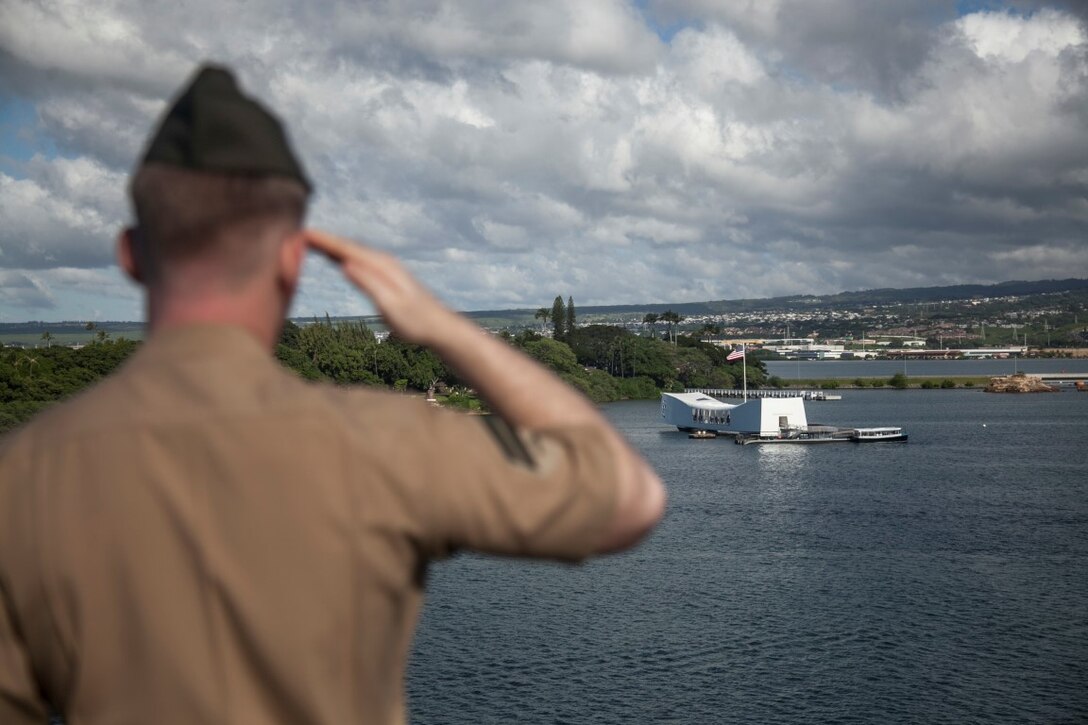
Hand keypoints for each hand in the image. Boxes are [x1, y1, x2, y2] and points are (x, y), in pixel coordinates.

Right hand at [304, 229, 459, 344]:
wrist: (439, 327)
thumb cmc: (416, 322)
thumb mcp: (390, 306)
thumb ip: (369, 284)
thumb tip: (346, 264)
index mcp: (381, 267)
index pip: (347, 249)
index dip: (324, 240)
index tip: (302, 232)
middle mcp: (383, 262)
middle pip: (347, 247)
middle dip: (322, 240)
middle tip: (295, 234)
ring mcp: (385, 268)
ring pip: (352, 252)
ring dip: (330, 246)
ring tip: (308, 240)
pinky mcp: (385, 277)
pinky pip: (358, 260)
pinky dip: (342, 255)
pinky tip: (335, 257)